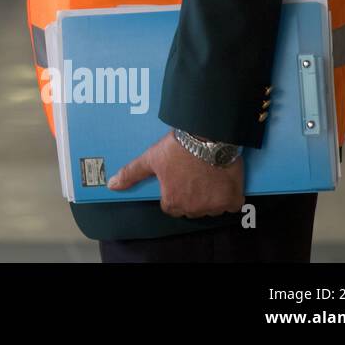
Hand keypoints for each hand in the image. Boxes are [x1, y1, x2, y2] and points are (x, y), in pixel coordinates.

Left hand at [109, 131, 244, 217]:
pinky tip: (222, 180)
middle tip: (192, 175)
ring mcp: (214, 206)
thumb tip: (112, 186)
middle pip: (191, 208)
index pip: (171, 207)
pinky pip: (231, 205)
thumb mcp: (151, 159)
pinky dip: (229, 196)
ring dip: (210, 197)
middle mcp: (193, 208)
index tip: (178, 180)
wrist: (208, 135)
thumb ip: (131, 174)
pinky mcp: (232, 200)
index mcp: (173, 202)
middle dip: (191, 196)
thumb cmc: (178, 147)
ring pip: (211, 208)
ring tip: (207, 175)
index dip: (174, 193)